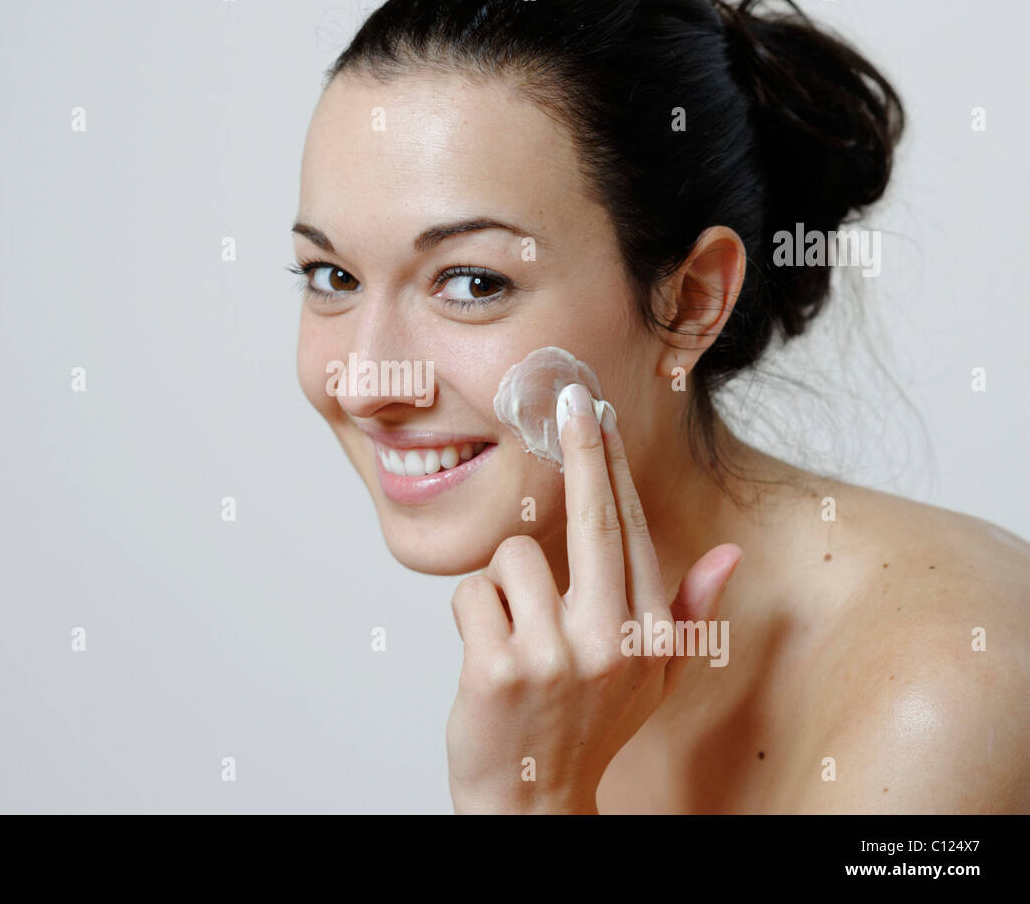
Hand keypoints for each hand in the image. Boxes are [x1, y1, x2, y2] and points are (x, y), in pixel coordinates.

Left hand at [446, 382, 741, 813]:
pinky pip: (472, 595)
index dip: (610, 467)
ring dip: (502, 588)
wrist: (534, 800)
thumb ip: (688, 613)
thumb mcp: (653, 676)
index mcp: (648, 633)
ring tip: (514, 635)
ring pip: (512, 560)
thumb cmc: (588, 725)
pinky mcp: (498, 669)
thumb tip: (729, 552)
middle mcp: (611, 641)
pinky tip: (488, 656)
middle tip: (570, 399)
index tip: (598, 415)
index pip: (629, 529)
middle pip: (592, 521)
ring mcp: (554, 655)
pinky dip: (471, 616)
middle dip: (580, 451)